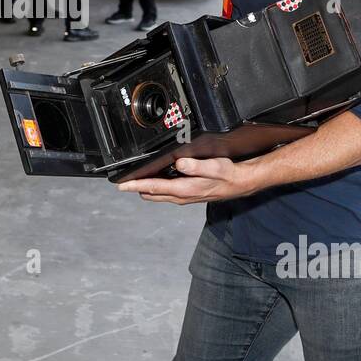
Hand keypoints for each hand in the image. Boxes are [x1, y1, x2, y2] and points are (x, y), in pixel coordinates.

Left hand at [116, 156, 258, 204]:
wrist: (239, 184)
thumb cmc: (227, 175)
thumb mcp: (214, 167)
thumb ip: (196, 166)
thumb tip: (179, 163)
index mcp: (184, 189)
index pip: (153, 187)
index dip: (135, 185)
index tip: (122, 185)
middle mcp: (181, 196)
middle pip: (151, 193)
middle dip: (136, 187)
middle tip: (122, 181)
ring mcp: (182, 197)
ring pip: (157, 195)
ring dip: (144, 188)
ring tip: (132, 180)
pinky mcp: (186, 195)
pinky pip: (165, 193)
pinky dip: (155, 188)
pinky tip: (153, 180)